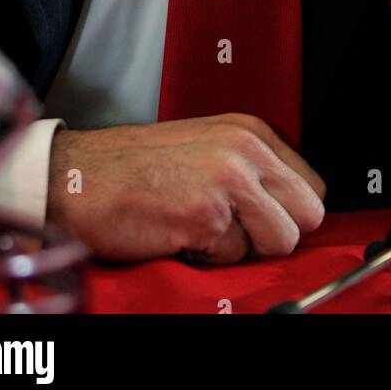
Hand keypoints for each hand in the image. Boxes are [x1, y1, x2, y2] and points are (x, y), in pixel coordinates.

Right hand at [46, 114, 325, 263]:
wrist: (77, 176)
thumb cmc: (136, 166)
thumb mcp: (207, 146)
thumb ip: (252, 169)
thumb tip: (291, 209)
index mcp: (251, 131)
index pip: (313, 185)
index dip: (290, 212)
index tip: (264, 219)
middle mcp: (246, 151)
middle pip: (309, 215)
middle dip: (277, 234)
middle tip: (237, 231)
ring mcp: (228, 182)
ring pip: (279, 241)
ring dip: (243, 248)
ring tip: (204, 228)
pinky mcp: (205, 216)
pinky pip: (233, 258)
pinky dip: (208, 257)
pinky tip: (179, 233)